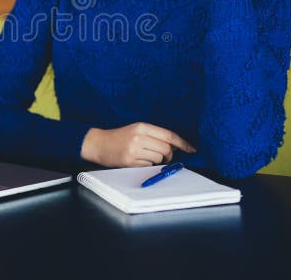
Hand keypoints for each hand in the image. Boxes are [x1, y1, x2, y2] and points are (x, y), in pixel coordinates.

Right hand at [80, 122, 196, 167]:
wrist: (99, 143)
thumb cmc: (119, 137)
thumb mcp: (136, 130)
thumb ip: (154, 135)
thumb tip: (175, 146)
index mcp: (142, 126)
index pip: (168, 135)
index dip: (182, 143)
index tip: (191, 149)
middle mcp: (139, 137)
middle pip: (166, 149)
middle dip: (168, 155)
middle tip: (162, 156)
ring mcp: (134, 150)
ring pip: (159, 158)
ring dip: (157, 160)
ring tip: (144, 155)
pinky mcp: (130, 161)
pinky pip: (149, 166)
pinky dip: (147, 165)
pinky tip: (137, 160)